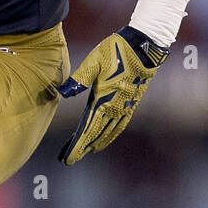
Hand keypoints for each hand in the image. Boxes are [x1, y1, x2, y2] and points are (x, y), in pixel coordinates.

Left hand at [56, 26, 168, 164]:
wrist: (144, 47)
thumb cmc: (116, 51)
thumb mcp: (94, 61)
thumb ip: (79, 78)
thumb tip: (63, 93)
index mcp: (104, 100)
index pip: (88, 129)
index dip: (77, 145)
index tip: (68, 158)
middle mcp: (115, 107)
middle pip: (96, 134)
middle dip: (82, 148)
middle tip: (69, 159)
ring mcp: (125, 106)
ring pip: (109, 132)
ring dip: (97, 143)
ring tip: (85, 151)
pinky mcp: (132, 103)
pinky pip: (120, 125)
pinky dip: (111, 135)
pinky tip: (106, 137)